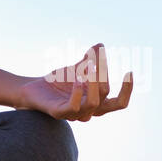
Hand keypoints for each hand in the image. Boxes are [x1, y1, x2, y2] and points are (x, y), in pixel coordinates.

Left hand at [17, 43, 132, 122]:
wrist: (32, 89)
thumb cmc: (58, 82)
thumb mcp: (76, 69)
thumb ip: (90, 60)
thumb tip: (101, 45)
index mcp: (96, 103)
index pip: (119, 103)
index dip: (127, 90)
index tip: (129, 72)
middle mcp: (89, 111)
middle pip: (105, 96)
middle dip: (104, 75)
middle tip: (97, 59)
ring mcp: (75, 114)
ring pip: (93, 102)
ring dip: (94, 83)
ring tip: (90, 66)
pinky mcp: (60, 113)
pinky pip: (73, 106)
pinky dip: (77, 92)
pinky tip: (77, 78)